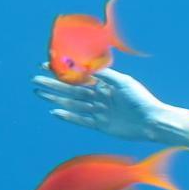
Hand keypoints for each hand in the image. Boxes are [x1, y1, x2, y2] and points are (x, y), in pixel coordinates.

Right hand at [31, 68, 168, 142]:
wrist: (152, 121)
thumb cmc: (140, 99)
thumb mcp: (123, 82)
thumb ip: (104, 74)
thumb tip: (86, 64)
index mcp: (104, 84)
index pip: (79, 76)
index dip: (62, 72)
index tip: (45, 66)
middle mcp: (99, 97)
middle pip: (72, 90)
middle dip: (54, 85)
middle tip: (35, 80)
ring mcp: (99, 111)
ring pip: (73, 104)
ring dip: (56, 98)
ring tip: (39, 93)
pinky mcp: (101, 126)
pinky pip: (81, 120)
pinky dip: (68, 116)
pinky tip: (54, 111)